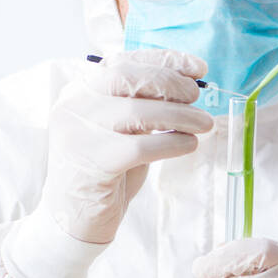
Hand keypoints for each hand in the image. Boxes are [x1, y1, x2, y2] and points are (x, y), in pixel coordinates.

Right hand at [40, 49, 213, 244]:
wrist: (74, 217)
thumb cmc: (105, 169)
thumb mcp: (121, 128)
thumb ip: (142, 103)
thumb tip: (188, 83)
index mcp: (80, 90)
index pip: (123, 61)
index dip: (164, 60)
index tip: (198, 68)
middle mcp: (74, 105)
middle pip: (127, 79)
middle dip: (170, 84)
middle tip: (197, 98)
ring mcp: (79, 134)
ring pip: (137, 112)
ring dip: (180, 115)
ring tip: (203, 124)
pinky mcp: (93, 163)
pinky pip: (141, 147)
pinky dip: (172, 143)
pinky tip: (188, 145)